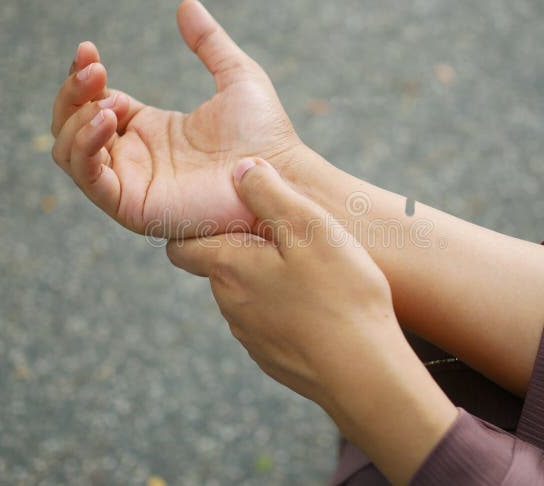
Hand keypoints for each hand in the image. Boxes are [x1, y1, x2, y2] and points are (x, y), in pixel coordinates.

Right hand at [50, 0, 305, 236]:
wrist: (280, 173)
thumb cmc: (265, 134)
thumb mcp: (236, 76)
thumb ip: (209, 43)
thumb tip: (187, 5)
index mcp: (150, 131)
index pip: (95, 102)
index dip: (83, 77)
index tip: (90, 50)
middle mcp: (136, 158)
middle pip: (71, 127)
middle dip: (72, 94)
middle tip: (94, 69)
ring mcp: (133, 183)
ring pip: (70, 154)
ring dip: (75, 121)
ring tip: (107, 100)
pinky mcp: (133, 207)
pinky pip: (90, 181)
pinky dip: (86, 148)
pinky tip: (108, 120)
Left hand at [166, 157, 397, 403]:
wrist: (362, 373)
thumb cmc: (339, 294)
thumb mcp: (309, 226)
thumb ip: (269, 193)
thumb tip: (240, 170)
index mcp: (228, 269)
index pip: (181, 246)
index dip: (196, 226)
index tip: (227, 214)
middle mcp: (229, 305)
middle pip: (220, 267)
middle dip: (244, 249)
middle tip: (288, 236)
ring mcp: (250, 337)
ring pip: (247, 295)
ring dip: (267, 279)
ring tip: (312, 272)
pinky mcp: (273, 358)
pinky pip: (270, 323)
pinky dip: (286, 309)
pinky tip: (321, 307)